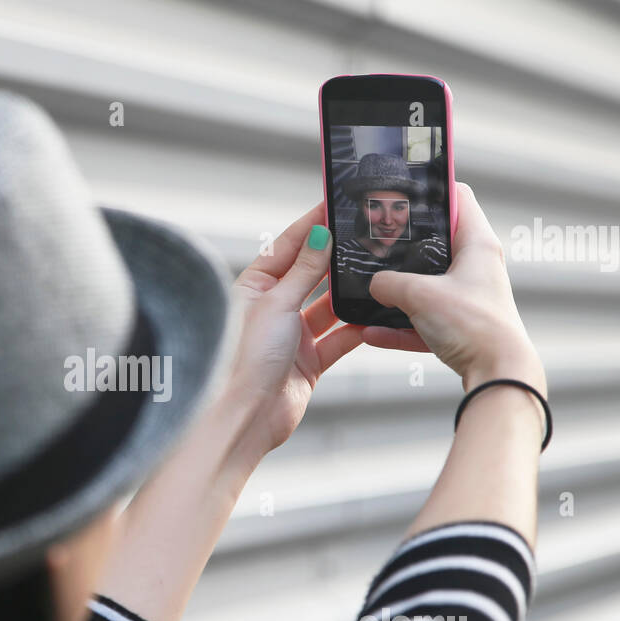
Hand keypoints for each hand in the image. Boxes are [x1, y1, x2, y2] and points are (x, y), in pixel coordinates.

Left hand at [227, 203, 364, 454]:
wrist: (244, 416)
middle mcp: (270, 310)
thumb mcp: (276, 303)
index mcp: (252, 288)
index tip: (334, 204)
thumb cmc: (243, 358)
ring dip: (348, 294)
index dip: (311, 226)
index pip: (286, 247)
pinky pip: (339, 339)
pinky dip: (356, 329)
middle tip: (364, 236)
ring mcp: (291, 337)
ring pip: (328, 307)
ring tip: (376, 272)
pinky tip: (375, 315)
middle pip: (310, 275)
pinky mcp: (308, 363)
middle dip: (335, 258)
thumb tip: (320, 236)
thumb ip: (304, 271)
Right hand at [363, 183, 544, 392]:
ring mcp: (467, 297)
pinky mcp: (459, 326)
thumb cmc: (474, 327)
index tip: (403, 189)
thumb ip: (389, 284)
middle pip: (436, 242)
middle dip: (404, 244)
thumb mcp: (420, 296)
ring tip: (368, 289)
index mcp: (477, 244)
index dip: (431, 187)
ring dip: (397, 291)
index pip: (457, 196)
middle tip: (376, 239)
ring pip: (426, 284)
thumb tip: (373, 284)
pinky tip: (371, 331)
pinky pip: (421, 320)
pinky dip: (398, 326)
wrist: (497, 374)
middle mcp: (476, 266)